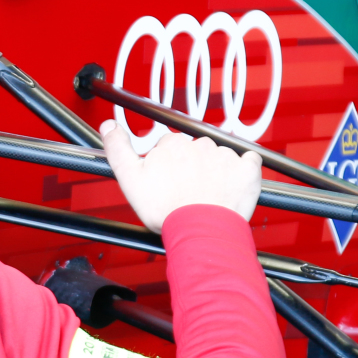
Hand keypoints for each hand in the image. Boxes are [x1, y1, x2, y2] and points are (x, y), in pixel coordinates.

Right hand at [101, 120, 260, 231]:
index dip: (167, 166)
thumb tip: (108, 125)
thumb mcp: (130, 179)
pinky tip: (233, 185)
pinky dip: (244, 171)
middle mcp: (200, 144)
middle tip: (187, 192)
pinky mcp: (247, 169)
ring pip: (219, 158)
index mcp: (172, 144)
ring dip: (215, 171)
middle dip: (191, 167)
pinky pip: (249, 161)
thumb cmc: (167, 211)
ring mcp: (226, 155)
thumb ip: (117, 149)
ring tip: (208, 196)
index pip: (169, 148)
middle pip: (195, 151)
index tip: (167, 182)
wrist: (200, 232)